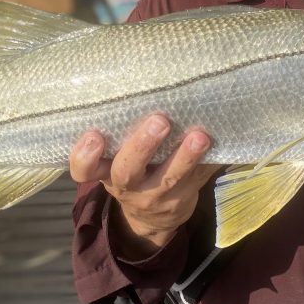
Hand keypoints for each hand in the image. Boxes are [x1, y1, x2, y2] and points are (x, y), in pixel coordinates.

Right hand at [69, 112, 219, 258]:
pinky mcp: (184, 198)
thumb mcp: (115, 161)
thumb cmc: (131, 171)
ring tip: (199, 137)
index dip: (85, 156)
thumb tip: (136, 84)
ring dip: (186, 157)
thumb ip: (119, 135)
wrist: (150, 219)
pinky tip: (220, 143)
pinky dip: (210, 161)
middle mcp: (127, 186)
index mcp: (105, 172)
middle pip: (128, 171)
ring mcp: (156, 196)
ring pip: (170, 178)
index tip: (94, 136)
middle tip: (159, 122)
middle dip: (142, 146)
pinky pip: (198, 179)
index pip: (84, 169)